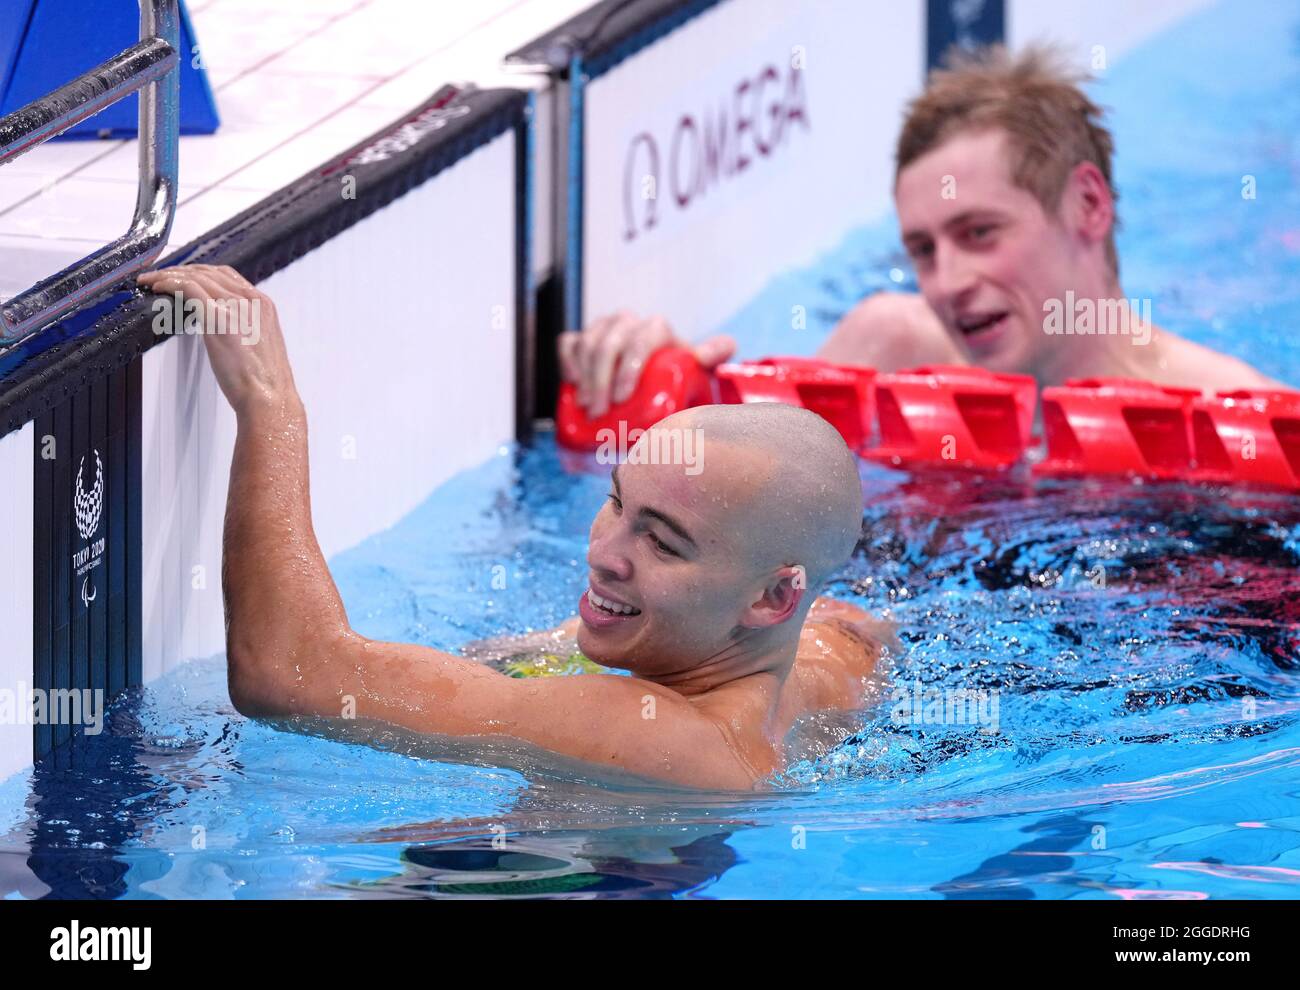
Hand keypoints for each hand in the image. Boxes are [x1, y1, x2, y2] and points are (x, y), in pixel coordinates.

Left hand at [137, 264, 298, 416]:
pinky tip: (157, 289)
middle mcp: (252, 301)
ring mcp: (237, 309)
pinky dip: (170, 285)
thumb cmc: (262, 382)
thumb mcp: (257, 345)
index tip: (182, 276)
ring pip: (197, 277)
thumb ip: (242, 327)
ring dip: (169, 276)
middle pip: (210, 272)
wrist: (270, 399)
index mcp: (263, 305)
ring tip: (151, 282)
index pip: (227, 275)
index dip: (199, 272)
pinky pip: (189, 290)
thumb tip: (218, 325)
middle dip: (180, 271)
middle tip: (159, 277)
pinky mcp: (220, 320)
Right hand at [557, 311, 734, 416]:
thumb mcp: (702, 370)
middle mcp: (629, 323)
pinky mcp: (584, 338)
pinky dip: (567, 361)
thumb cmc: (682, 380)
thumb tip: (704, 355)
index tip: (622, 399)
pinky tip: (572, 383)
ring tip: (588, 407)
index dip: (627, 368)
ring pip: (586, 343)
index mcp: (656, 329)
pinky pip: (568, 342)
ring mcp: (604, 329)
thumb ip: (715, 355)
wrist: (661, 385)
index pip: (640, 341)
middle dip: (600, 380)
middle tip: (600, 413)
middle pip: (608, 344)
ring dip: (584, 376)